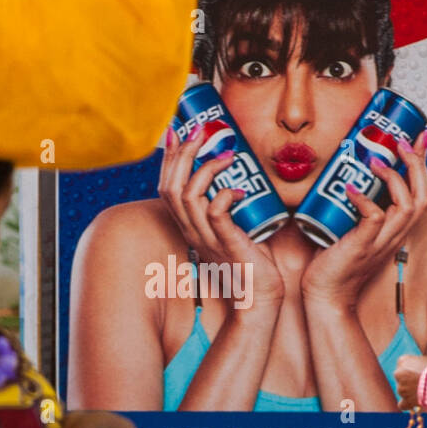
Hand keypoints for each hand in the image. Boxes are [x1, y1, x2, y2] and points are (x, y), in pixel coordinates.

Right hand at [158, 124, 284, 309]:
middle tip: (200, 133)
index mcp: (190, 226)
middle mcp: (193, 231)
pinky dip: (224, 196)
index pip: (167, 187)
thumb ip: (229, 205)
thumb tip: (239, 174)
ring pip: (188, 198)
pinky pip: (215, 216)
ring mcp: (208, 239)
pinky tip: (238, 190)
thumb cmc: (251, 261)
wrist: (259, 296)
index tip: (177, 131)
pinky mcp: (227, 245)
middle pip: (171, 188)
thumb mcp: (233, 227)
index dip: (169, 158)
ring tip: (226, 155)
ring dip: (205, 170)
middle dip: (182, 155)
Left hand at [300, 130, 426, 305]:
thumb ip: (357, 204)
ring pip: (408, 207)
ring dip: (395, 179)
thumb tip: (346, 173)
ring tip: (375, 161)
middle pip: (423, 196)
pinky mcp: (363, 247)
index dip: (423, 164)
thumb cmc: (335, 260)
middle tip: (399, 142)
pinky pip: (375, 219)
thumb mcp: (352, 226)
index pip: (421, 192)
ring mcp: (381, 242)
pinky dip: (365, 201)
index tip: (420, 136)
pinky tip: (350, 188)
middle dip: (416, 165)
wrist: (326, 294)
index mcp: (396, 228)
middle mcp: (395, 234)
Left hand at [394, 352, 426, 408]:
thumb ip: (417, 363)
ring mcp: (401, 388)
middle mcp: (398, 373)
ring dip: (411, 392)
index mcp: (403, 360)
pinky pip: (402, 404)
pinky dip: (408, 404)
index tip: (420, 371)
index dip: (413, 369)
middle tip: (423, 382)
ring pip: (403, 391)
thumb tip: (417, 369)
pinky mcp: (405, 401)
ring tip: (425, 391)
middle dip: (410, 381)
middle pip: (401, 378)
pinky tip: (415, 403)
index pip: (403, 365)